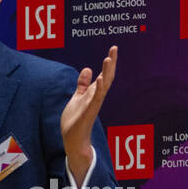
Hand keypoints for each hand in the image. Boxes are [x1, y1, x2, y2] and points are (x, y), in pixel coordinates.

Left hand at [62, 45, 116, 182]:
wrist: (73, 139)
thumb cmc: (76, 120)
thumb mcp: (77, 97)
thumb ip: (82, 84)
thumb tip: (88, 68)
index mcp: (94, 93)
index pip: (104, 74)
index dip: (109, 62)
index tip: (113, 49)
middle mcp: (96, 97)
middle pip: (107, 77)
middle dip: (111, 63)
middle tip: (114, 48)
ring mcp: (93, 104)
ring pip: (103, 86)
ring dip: (106, 73)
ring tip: (108, 59)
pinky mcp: (89, 112)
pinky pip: (95, 99)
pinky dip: (98, 89)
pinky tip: (100, 79)